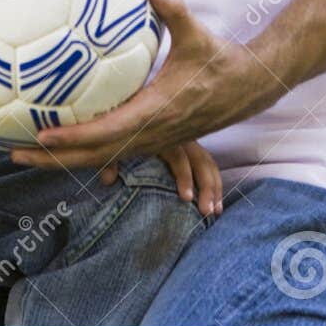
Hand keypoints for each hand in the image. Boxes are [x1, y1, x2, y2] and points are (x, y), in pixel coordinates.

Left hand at [12, 0, 274, 173]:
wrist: (248, 88)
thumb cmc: (220, 60)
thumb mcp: (196, 33)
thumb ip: (172, 7)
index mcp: (156, 110)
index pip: (107, 130)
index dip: (74, 134)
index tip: (42, 133)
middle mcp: (150, 132)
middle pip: (94, 155)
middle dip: (53, 158)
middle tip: (12, 153)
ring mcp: (151, 141)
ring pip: (100, 159)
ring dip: (63, 160)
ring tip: (24, 155)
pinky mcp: (152, 141)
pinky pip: (111, 154)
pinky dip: (82, 155)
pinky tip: (60, 149)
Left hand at [96, 140, 222, 216]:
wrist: (137, 113)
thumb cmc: (125, 131)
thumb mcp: (116, 144)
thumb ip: (111, 160)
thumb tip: (107, 180)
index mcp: (163, 135)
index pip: (179, 155)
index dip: (184, 176)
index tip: (186, 198)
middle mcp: (180, 136)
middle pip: (200, 160)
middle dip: (206, 187)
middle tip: (206, 212)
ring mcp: (190, 141)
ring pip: (208, 163)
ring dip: (214, 187)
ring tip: (215, 212)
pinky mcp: (194, 147)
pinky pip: (209, 164)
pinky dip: (215, 183)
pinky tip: (217, 202)